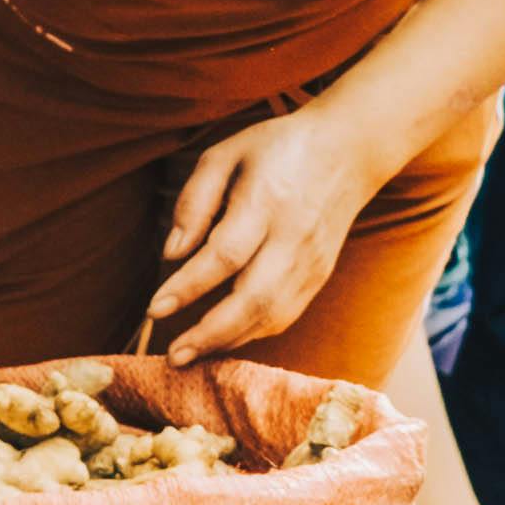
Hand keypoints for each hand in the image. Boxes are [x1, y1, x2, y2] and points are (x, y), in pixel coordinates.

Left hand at [144, 92, 380, 358]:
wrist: (350, 150)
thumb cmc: (277, 148)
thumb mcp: (226, 153)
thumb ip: (194, 201)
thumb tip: (171, 254)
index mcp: (267, 201)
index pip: (225, 256)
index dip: (188, 287)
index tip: (154, 309)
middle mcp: (293, 238)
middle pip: (254, 298)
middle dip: (210, 333)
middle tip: (172, 356)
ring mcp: (313, 261)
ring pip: (273, 315)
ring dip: (230, 342)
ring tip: (191, 356)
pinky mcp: (321, 274)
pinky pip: (288, 314)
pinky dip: (254, 334)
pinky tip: (224, 340)